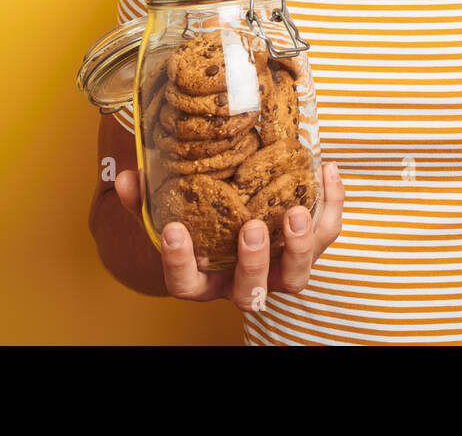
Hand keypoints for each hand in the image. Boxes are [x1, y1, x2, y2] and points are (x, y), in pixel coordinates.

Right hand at [114, 162, 343, 311]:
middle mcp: (242, 282)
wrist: (241, 216)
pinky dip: (332, 203)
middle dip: (252, 262)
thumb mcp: (172, 211)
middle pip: (250, 292)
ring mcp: (279, 270)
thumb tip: (129, 176)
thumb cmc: (202, 221)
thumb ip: (148, 199)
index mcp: (205, 277)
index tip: (174, 231)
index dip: (180, 263)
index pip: (186, 284)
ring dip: (298, 246)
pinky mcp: (310, 248)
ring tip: (296, 210)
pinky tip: (328, 170)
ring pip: (295, 277)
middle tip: (251, 228)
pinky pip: (326, 233)